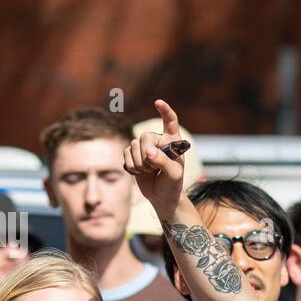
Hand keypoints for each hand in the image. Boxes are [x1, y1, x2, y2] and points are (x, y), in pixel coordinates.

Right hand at [123, 99, 187, 218]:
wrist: (162, 197)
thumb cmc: (173, 185)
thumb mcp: (173, 175)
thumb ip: (163, 162)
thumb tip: (149, 152)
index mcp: (172, 142)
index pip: (170, 122)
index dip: (165, 111)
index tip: (158, 103)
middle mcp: (158, 141)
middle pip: (145, 136)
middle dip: (146, 153)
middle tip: (153, 167)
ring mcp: (144, 147)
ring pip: (134, 145)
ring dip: (140, 163)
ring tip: (150, 171)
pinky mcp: (133, 155)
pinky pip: (126, 153)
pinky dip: (132, 165)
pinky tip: (140, 172)